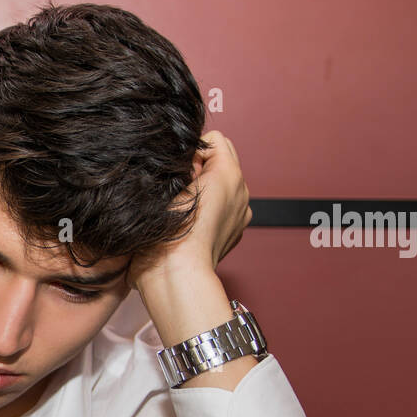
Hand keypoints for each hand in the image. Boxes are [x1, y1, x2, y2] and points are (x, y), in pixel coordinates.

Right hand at [134, 130, 251, 290]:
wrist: (175, 274)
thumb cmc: (175, 231)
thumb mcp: (177, 179)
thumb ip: (192, 155)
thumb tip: (191, 156)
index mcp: (230, 174)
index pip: (213, 142)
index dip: (192, 152)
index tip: (181, 172)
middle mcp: (241, 193)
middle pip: (218, 163)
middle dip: (199, 170)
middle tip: (180, 190)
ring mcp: (238, 216)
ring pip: (218, 187)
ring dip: (201, 191)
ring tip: (181, 208)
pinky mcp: (231, 235)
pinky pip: (219, 211)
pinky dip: (206, 212)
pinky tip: (188, 223)